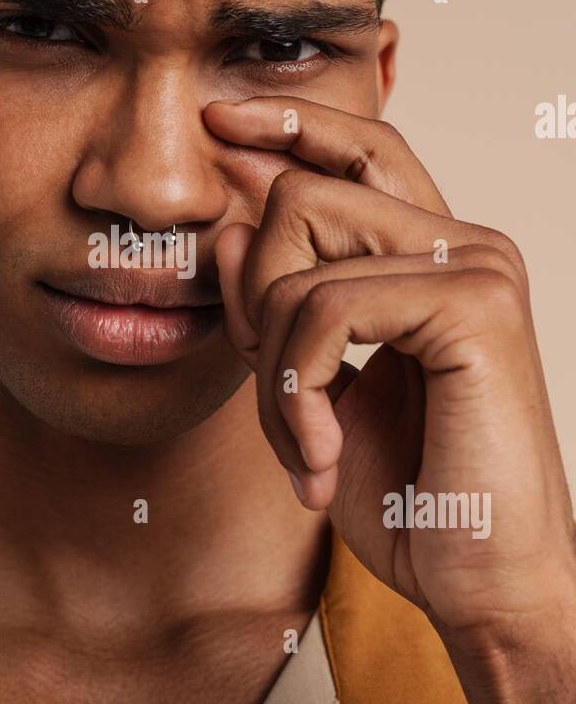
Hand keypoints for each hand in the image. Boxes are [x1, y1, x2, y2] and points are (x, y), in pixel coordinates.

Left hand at [206, 96, 575, 644]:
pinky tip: (322, 456)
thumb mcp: (315, 391)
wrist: (483, 585)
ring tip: (306, 445)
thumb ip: (278, 308)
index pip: (361, 148)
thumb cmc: (411, 496)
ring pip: (301, 247)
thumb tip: (229, 225)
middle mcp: (464, 245)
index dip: (289, 122)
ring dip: (273, 366)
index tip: (219, 119)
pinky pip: (324, 307)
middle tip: (277, 396)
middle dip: (254, 298)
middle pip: (305, 190)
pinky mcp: (475, 307)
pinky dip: (297, 390)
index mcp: (435, 257)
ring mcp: (476, 267)